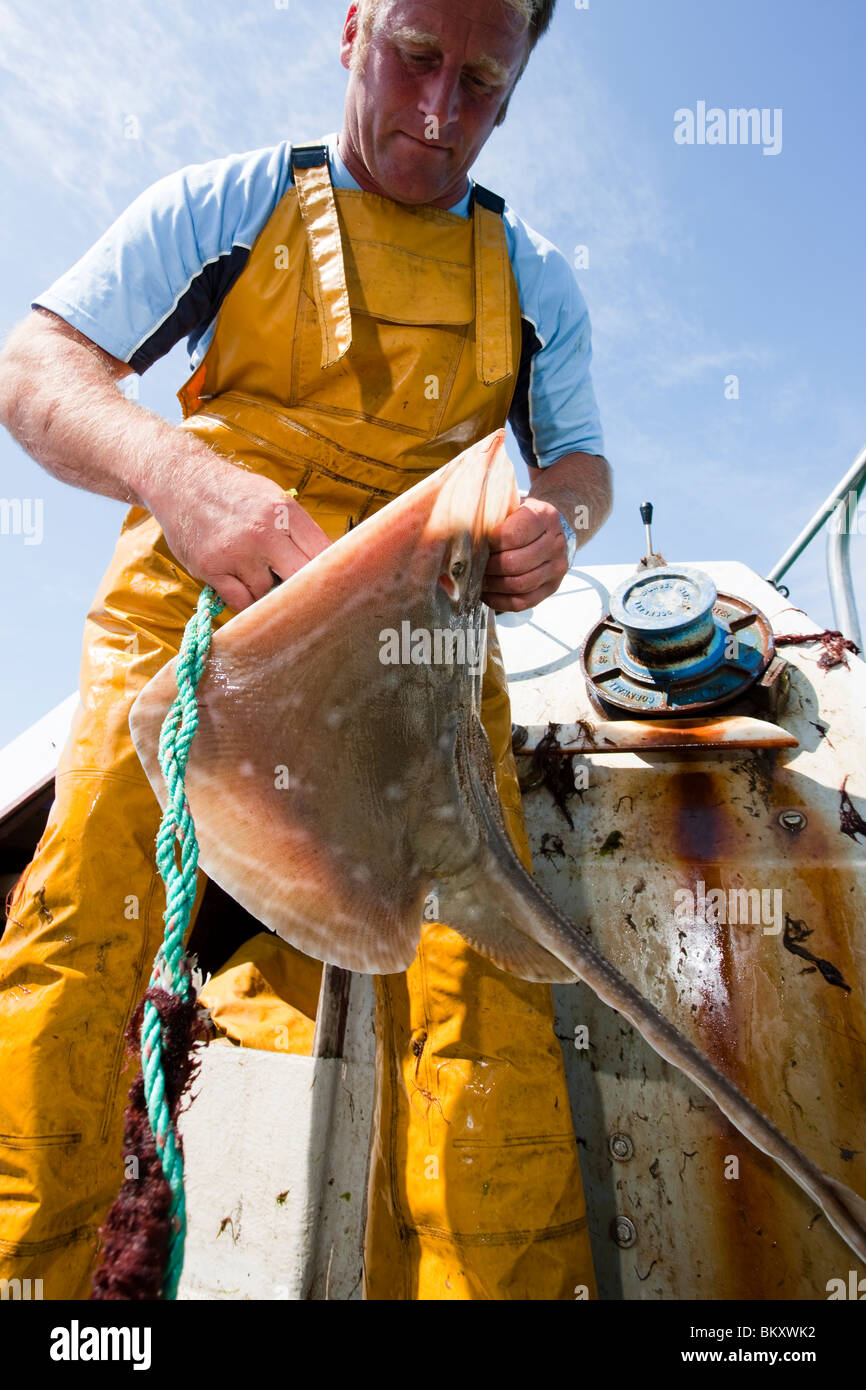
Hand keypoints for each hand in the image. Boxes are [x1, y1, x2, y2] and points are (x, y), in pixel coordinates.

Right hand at [149, 451, 330, 610]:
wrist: (180, 480)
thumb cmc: (233, 493)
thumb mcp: (272, 497)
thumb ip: (298, 529)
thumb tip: (328, 563)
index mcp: (286, 511)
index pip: (323, 554)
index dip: (331, 575)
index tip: (332, 587)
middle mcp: (263, 532)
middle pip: (301, 580)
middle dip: (302, 591)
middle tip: (302, 597)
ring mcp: (236, 552)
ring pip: (268, 594)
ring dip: (266, 593)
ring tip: (257, 575)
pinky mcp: (211, 567)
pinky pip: (240, 601)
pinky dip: (244, 600)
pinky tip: (242, 584)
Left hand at [482, 496, 567, 612]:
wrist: (550, 527)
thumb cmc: (522, 517)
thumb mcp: (511, 507)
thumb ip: (492, 517)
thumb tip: (462, 537)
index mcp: (544, 516)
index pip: (511, 536)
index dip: (489, 543)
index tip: (477, 542)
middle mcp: (556, 543)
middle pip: (514, 563)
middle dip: (488, 566)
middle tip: (474, 565)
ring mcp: (556, 568)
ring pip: (518, 585)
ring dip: (492, 584)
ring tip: (479, 578)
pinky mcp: (552, 587)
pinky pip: (521, 602)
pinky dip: (499, 601)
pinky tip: (488, 592)